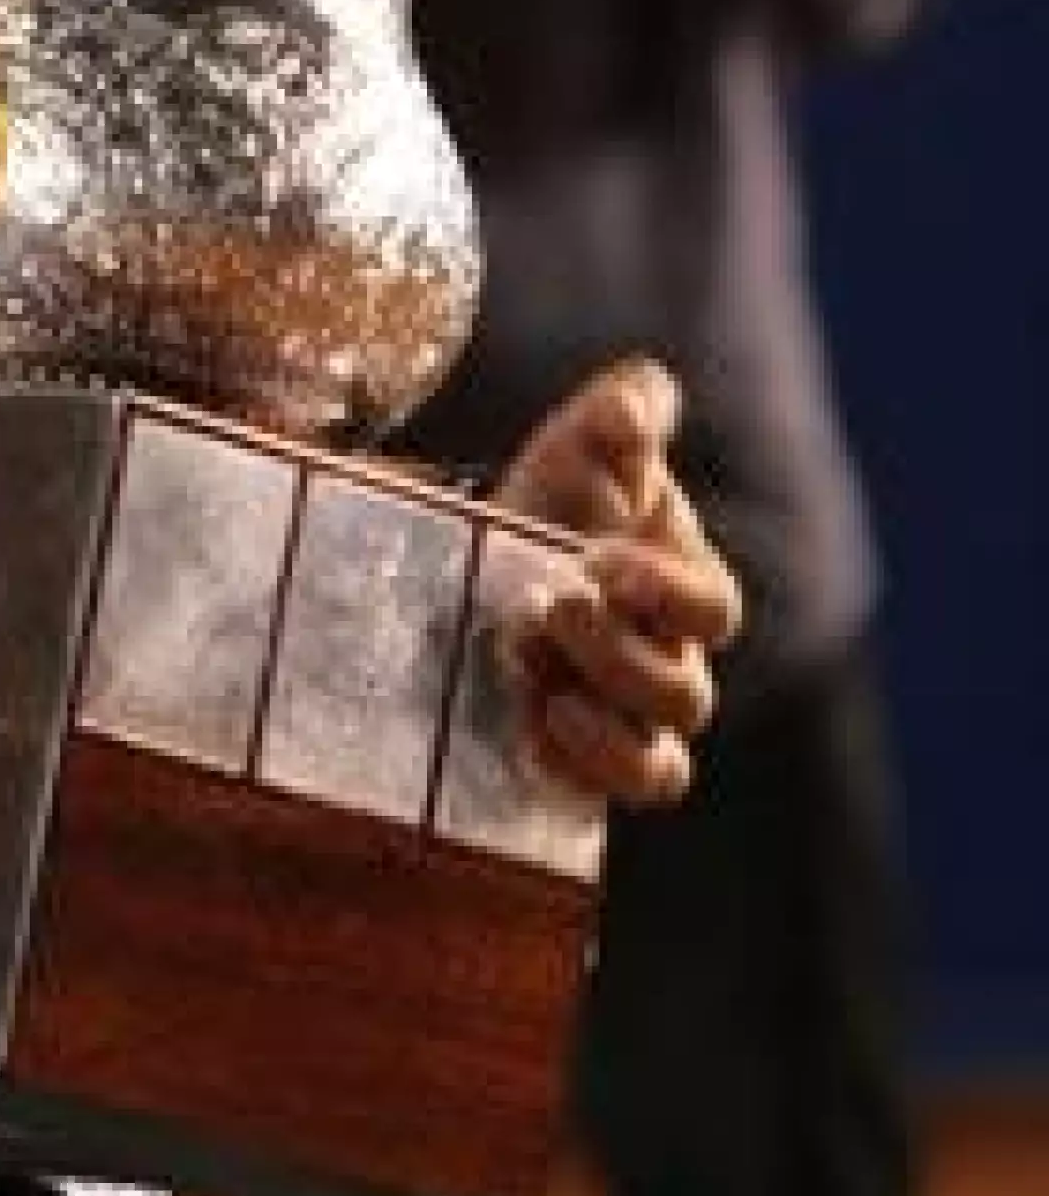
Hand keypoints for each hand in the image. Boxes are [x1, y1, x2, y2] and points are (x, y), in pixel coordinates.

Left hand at [492, 356, 739, 807]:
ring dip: (603, 722)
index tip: (596, 560)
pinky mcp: (590, 763)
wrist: (483, 559)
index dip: (665, 592)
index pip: (711, 608)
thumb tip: (637, 401)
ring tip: (535, 674)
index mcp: (683, 585)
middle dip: (617, 656)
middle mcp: (672, 660)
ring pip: (663, 757)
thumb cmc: (555, 496)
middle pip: (685, 692)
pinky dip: (584, 770)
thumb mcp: (580, 443)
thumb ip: (621, 412)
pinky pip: (621, 794)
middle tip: (549, 607)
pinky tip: (532, 735)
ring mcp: (634, 720)